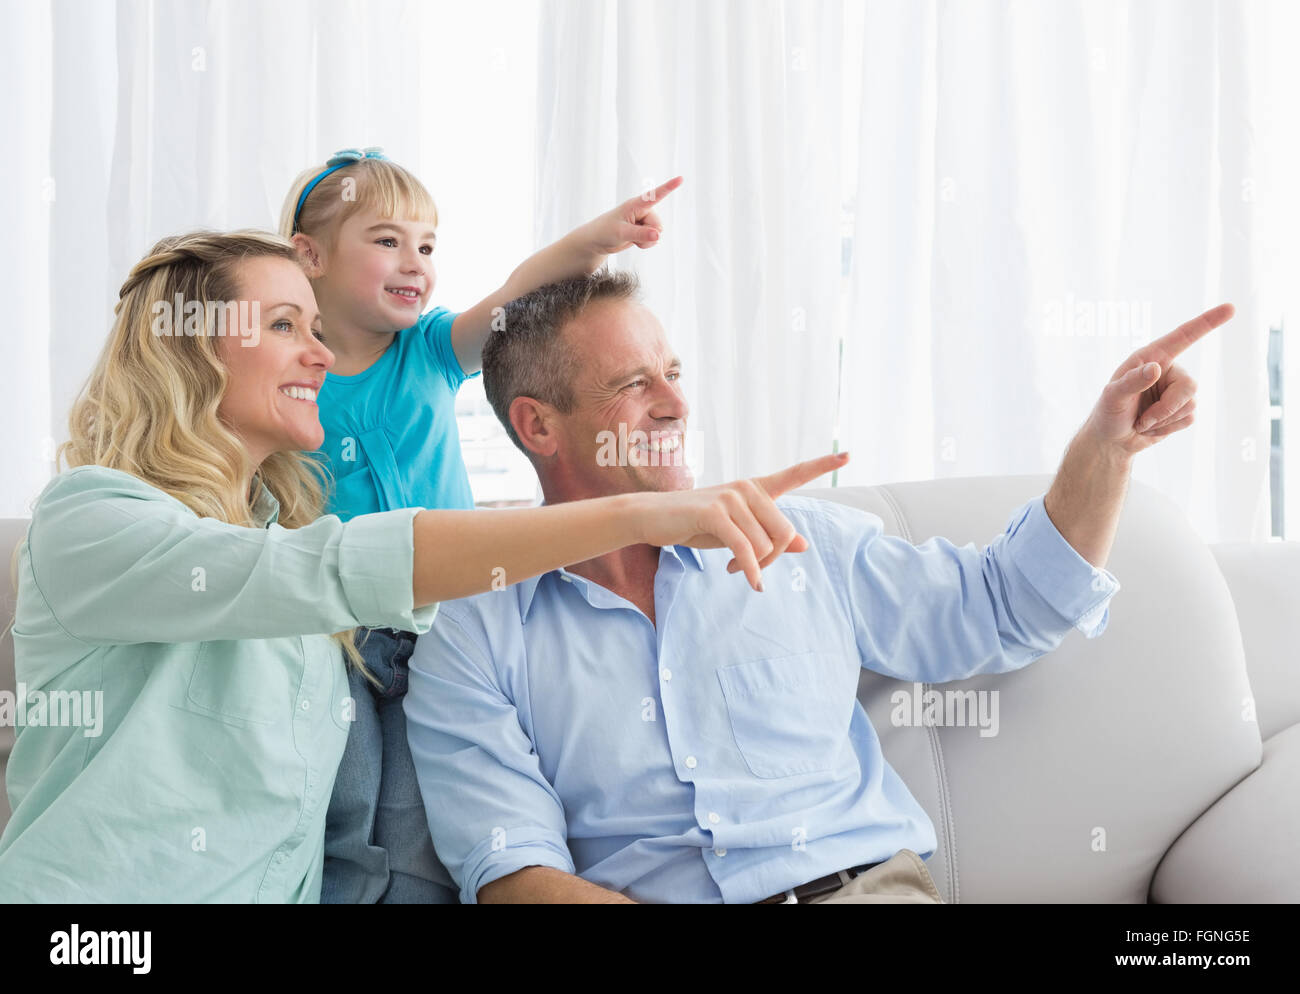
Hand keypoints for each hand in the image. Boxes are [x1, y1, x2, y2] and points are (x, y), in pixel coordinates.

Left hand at [576, 176, 683, 257]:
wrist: (597, 241)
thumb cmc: (605, 231)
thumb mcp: (621, 232)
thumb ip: (640, 233)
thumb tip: (658, 235)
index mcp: (636, 204)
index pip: (655, 195)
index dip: (669, 187)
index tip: (680, 178)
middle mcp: (642, 210)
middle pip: (658, 225)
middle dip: (649, 234)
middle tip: (631, 234)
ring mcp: (644, 221)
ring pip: (657, 234)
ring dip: (646, 240)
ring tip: (630, 237)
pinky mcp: (643, 230)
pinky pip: (654, 240)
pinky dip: (645, 244)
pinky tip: (634, 242)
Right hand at [635, 452, 849, 591]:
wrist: (654, 518)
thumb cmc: (697, 525)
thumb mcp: (738, 532)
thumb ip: (769, 536)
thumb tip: (803, 545)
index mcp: (756, 489)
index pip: (795, 474)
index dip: (823, 464)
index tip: (849, 454)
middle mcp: (748, 488)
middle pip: (785, 532)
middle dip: (772, 559)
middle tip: (751, 569)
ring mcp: (732, 497)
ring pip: (766, 545)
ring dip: (754, 567)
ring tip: (733, 567)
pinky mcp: (716, 513)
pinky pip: (745, 549)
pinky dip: (750, 571)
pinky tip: (751, 583)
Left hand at [1082, 303, 1234, 455]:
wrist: (1112, 440)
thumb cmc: (1107, 413)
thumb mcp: (1112, 397)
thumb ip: (1131, 382)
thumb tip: (1156, 368)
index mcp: (1152, 357)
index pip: (1184, 337)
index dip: (1208, 322)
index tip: (1231, 308)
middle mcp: (1168, 370)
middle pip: (1190, 386)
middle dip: (1167, 408)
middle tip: (1143, 420)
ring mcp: (1176, 390)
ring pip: (1190, 405)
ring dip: (1163, 421)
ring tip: (1141, 422)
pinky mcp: (1182, 409)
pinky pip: (1188, 420)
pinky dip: (1167, 429)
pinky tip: (1150, 428)